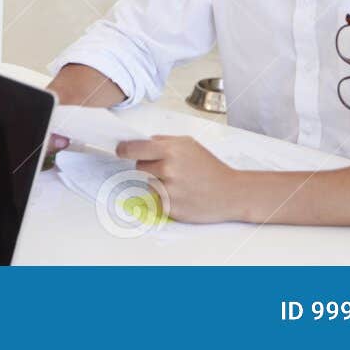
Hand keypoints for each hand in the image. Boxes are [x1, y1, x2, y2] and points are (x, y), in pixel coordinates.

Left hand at [115, 135, 246, 223]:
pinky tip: (182, 194)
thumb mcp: (189, 144)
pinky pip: (156, 199)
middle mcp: (167, 169)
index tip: (119, 150)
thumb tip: (142, 141)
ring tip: (180, 182)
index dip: (124, 149)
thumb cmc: (210, 167)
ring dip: (158, 182)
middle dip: (148, 166)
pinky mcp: (170, 208)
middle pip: (139, 166)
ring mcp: (168, 190)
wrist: (230, 192)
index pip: (134, 148)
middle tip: (168, 168)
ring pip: (148, 183)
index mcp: (170, 150)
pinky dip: (165, 197)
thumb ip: (164, 141)